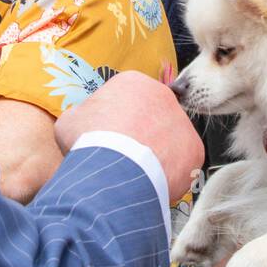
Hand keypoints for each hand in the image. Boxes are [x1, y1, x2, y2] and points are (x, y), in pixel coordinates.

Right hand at [54, 71, 203, 202]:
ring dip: (156, 155)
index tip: (110, 136)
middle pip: (153, 117)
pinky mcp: (195, 149)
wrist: (113, 168)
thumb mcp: (71, 120)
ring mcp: (183, 122)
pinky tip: (152, 183)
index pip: (129, 99)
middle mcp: (164, 96)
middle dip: (141, 135)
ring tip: (137, 173)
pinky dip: (170, 175)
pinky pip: (183, 163)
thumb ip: (83, 115)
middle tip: (125, 156)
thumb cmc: (89, 142)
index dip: (117, 120)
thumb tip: (84, 120)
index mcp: (133, 83)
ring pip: (169, 140)